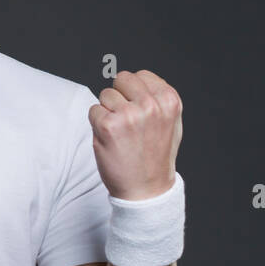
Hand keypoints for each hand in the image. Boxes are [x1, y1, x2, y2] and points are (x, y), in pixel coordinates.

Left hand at [88, 70, 182, 200]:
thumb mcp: (171, 123)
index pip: (141, 76)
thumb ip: (159, 99)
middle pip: (121, 79)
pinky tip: (111, 140)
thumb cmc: (156, 157)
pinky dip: (97, 124)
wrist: (146, 189)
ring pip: (105, 95)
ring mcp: (128, 114)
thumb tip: (140, 79)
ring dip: (108, 111)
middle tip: (126, 121)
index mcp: (169, 100)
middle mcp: (150, 105)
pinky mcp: (108, 125)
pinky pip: (93, 110)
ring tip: (121, 133)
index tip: (138, 111)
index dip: (134, 92)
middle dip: (120, 96)